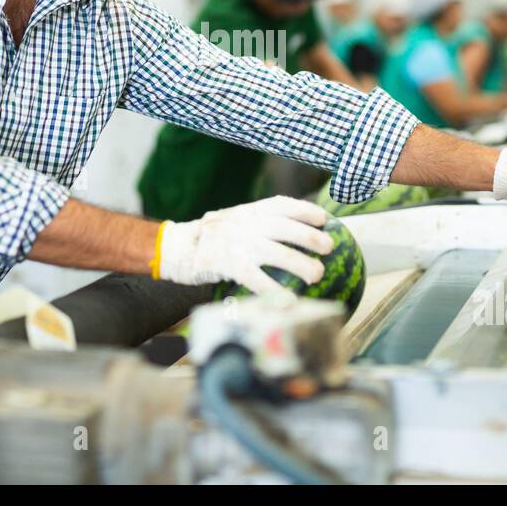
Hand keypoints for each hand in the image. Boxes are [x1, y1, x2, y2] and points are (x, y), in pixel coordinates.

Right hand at [155, 196, 332, 302]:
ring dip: (302, 265)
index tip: (323, 218)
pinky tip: (291, 300)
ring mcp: (239, 244)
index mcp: (250, 211)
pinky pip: (259, 280)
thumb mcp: (235, 219)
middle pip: (287, 228)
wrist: (177, 246)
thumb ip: (258, 222)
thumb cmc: (211, 237)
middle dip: (311, 237)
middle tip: (329, 247)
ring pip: (279, 254)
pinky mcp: (230, 266)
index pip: (283, 205)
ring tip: (317, 274)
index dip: (306, 210)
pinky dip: (277, 291)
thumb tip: (292, 231)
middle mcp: (247, 224)